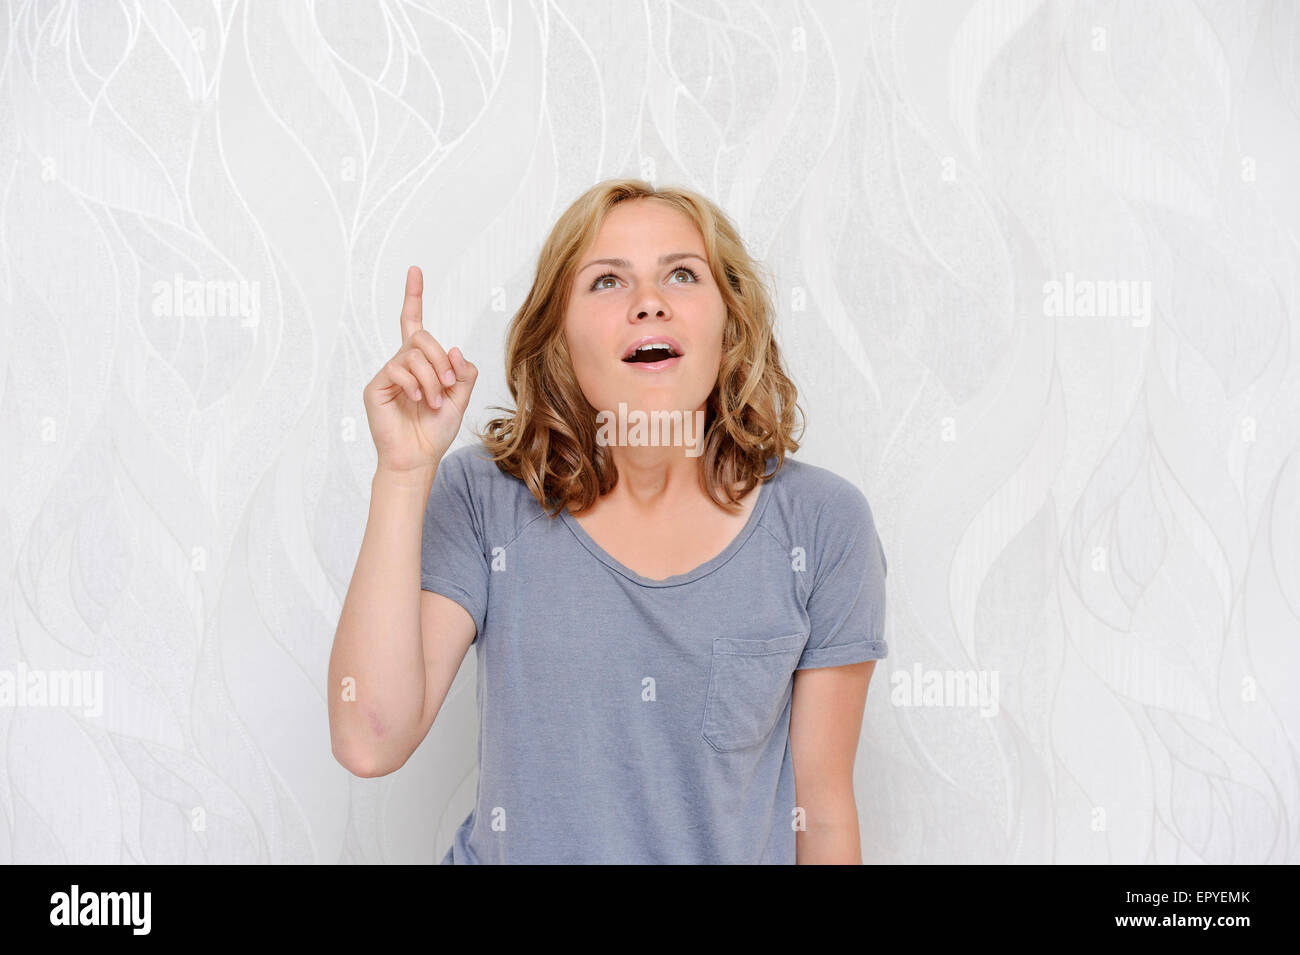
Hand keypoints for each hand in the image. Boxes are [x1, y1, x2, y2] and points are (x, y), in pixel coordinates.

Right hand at [363, 266, 477, 475]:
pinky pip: (396, 369)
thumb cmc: (435, 431)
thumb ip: (463, 373)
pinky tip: (417, 400)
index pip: (413, 323)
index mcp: (421, 363)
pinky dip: (413, 383)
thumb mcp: (460, 399)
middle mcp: (402, 364)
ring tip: (433, 401)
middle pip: (420, 336)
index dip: (413, 297)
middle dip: (439, 358)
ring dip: (430, 378)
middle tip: (448, 385)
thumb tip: (454, 349)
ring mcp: (387, 375)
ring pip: (412, 354)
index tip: (415, 270)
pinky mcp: (375, 387)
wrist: (417, 458)